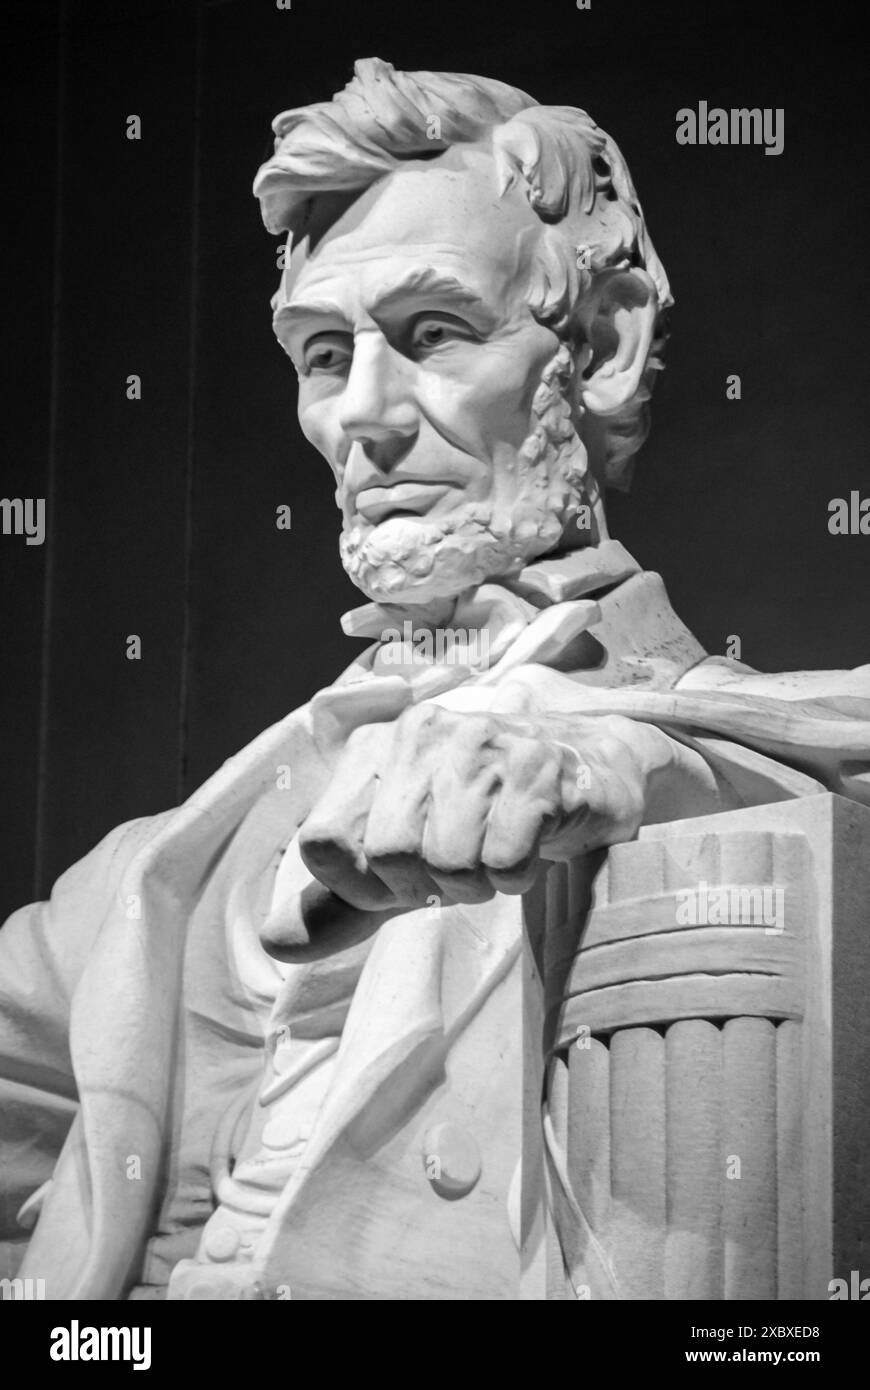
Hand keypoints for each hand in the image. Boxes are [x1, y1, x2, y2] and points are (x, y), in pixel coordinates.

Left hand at [298, 702, 676, 909]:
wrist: (587, 774)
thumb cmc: (482, 821)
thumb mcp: (401, 865)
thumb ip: (337, 903)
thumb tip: (274, 943)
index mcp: (374, 748)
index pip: (322, 841)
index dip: (357, 885)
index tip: (396, 883)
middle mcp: (421, 732)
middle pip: (388, 855)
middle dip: (428, 885)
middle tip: (460, 867)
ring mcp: (482, 743)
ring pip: (448, 860)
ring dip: (479, 882)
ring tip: (497, 852)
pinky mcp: (538, 767)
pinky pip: (505, 861)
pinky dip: (519, 874)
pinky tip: (531, 844)